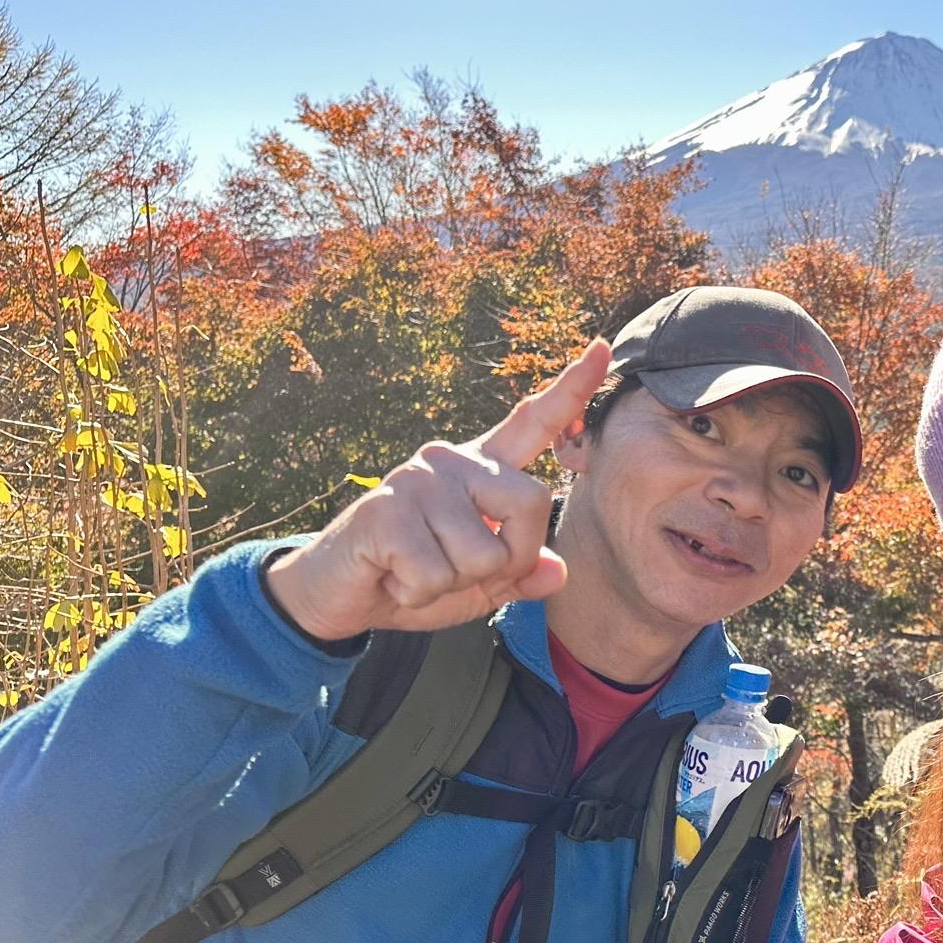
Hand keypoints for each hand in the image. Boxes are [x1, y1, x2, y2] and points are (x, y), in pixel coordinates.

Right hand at [266, 340, 611, 641]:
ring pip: (483, 552)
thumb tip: (557, 572)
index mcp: (482, 471)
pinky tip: (393, 576)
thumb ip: (520, 575)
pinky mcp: (386, 509)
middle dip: (509, 557)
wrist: (339, 595)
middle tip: (459, 570)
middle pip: (532, 502)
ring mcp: (418, 479)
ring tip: (416, 570)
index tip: (603, 347)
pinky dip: (418, 593)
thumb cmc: (414, 579)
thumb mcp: (479, 585)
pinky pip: (436, 573)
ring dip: (454, 582)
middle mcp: (453, 461)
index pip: (533, 423)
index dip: (572, 389)